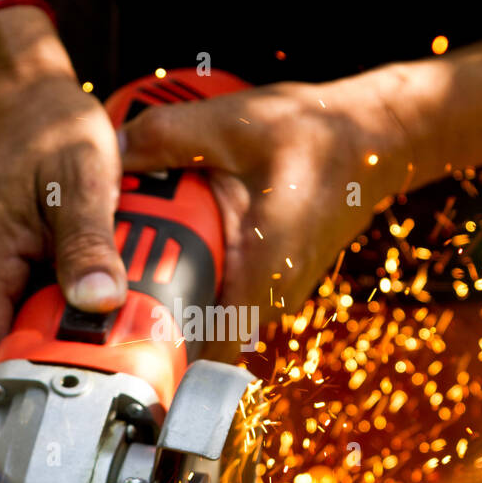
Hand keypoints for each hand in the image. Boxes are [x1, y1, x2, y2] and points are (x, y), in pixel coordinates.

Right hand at [0, 16, 126, 441]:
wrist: (11, 88)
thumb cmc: (45, 125)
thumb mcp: (82, 174)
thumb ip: (90, 239)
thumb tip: (101, 301)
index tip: (16, 468)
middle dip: (30, 409)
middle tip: (76, 451)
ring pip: (6, 346)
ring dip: (43, 376)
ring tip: (92, 414)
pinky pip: (17, 320)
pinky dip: (47, 342)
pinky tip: (87, 354)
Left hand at [121, 75, 415, 352]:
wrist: (375, 137)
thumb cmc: (318, 135)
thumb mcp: (232, 125)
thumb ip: (166, 137)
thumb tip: (110, 150)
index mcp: (264, 273)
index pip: (210, 354)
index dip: (163, 357)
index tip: (118, 338)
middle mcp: (272, 294)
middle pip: (199, 331)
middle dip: (152, 310)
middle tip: (105, 282)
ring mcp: (275, 288)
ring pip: (211, 307)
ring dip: (173, 285)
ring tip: (129, 252)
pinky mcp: (272, 272)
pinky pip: (225, 285)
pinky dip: (196, 267)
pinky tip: (168, 233)